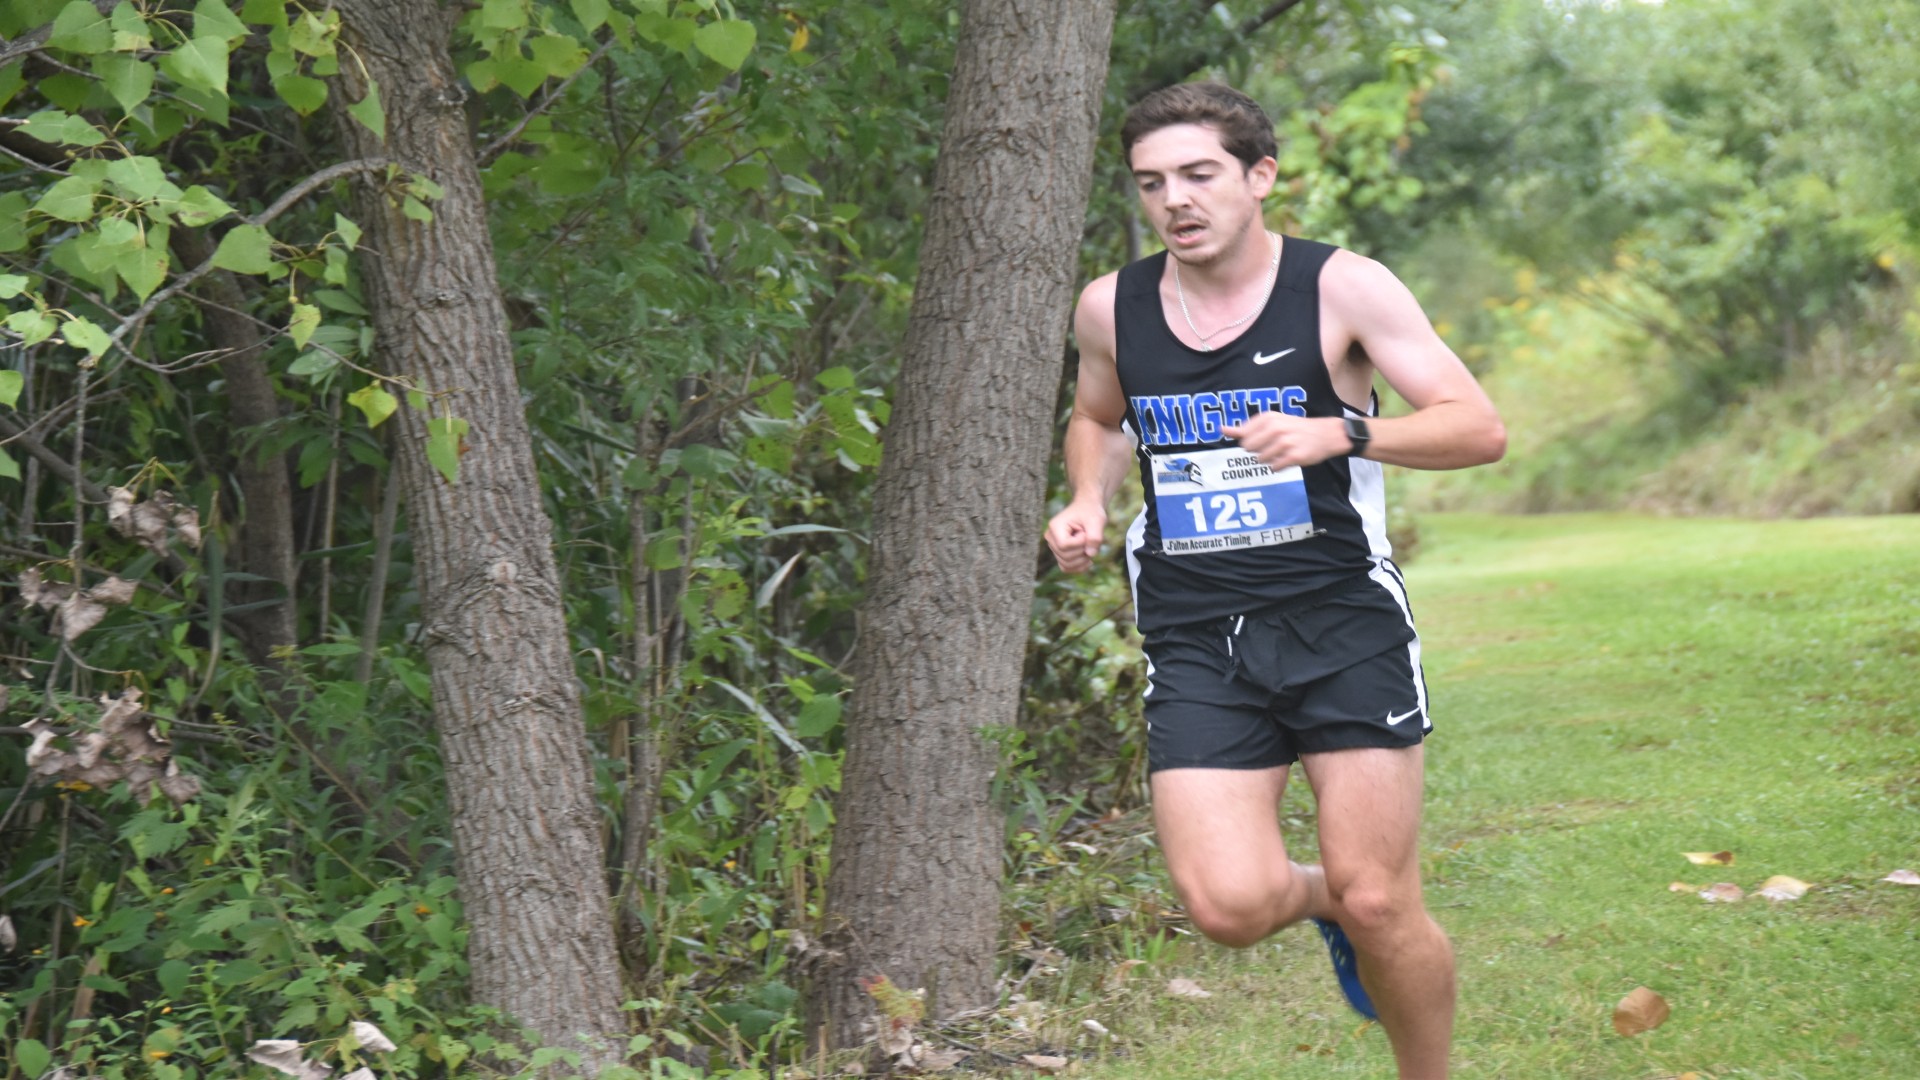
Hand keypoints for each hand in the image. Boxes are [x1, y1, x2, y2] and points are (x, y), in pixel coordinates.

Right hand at [1045, 503, 1106, 572]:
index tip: (1086, 532)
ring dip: (1082, 560)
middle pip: (1066, 556)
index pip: (1065, 545)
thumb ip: (1095, 537)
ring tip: (1089, 547)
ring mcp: (1054, 547)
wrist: (1088, 510)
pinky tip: (1088, 560)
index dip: (1080, 543)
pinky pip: (1066, 568)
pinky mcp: (1059, 554)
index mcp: (1055, 526)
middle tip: (1088, 538)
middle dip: (1083, 551)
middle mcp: (1050, 538)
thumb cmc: (1091, 513)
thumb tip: (1090, 554)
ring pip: (1066, 565)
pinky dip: (1079, 567)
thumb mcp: (1097, 520)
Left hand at [1221, 414, 1351, 469]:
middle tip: (1272, 445)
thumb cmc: (1294, 428)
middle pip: (1249, 449)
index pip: (1243, 436)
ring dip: (1268, 459)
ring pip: (1260, 459)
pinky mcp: (1294, 457)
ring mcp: (1285, 443)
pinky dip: (1278, 466)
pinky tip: (1287, 458)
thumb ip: (1246, 428)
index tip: (1261, 439)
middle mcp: (1275, 428)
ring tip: (1281, 452)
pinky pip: (1274, 467)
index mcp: (1268, 418)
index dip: (1249, 441)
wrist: (1325, 434)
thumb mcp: (1272, 421)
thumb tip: (1222, 430)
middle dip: (1257, 450)